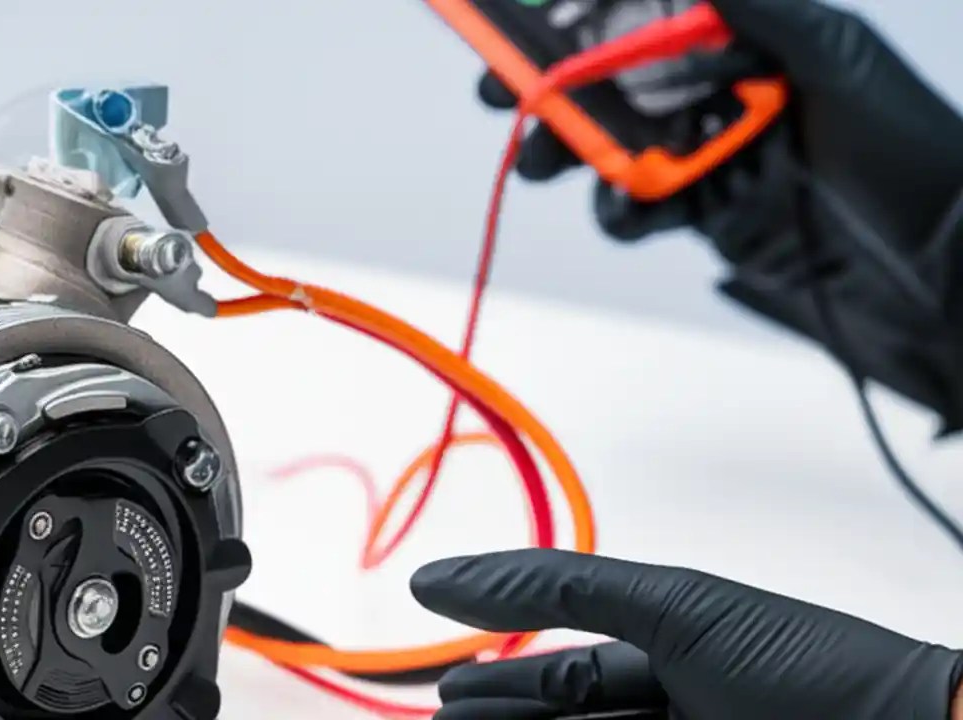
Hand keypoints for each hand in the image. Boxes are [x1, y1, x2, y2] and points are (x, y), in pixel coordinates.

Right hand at [410, 549, 962, 718]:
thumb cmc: (806, 663)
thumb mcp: (667, 607)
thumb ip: (552, 589)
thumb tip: (439, 578)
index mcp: (677, 653)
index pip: (572, 668)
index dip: (505, 667)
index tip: (443, 669)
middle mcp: (681, 710)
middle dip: (503, 719)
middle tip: (442, 719)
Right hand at [481, 0, 962, 428]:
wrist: (932, 258)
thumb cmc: (903, 144)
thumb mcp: (836, 59)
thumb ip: (763, 14)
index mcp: (744, 37)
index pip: (648, 13)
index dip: (585, 15)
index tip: (525, 20)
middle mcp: (719, 87)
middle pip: (614, 76)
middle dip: (553, 82)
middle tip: (504, 90)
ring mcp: (707, 149)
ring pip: (614, 142)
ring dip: (570, 150)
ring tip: (545, 160)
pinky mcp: (703, 209)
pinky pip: (639, 205)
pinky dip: (619, 209)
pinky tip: (628, 207)